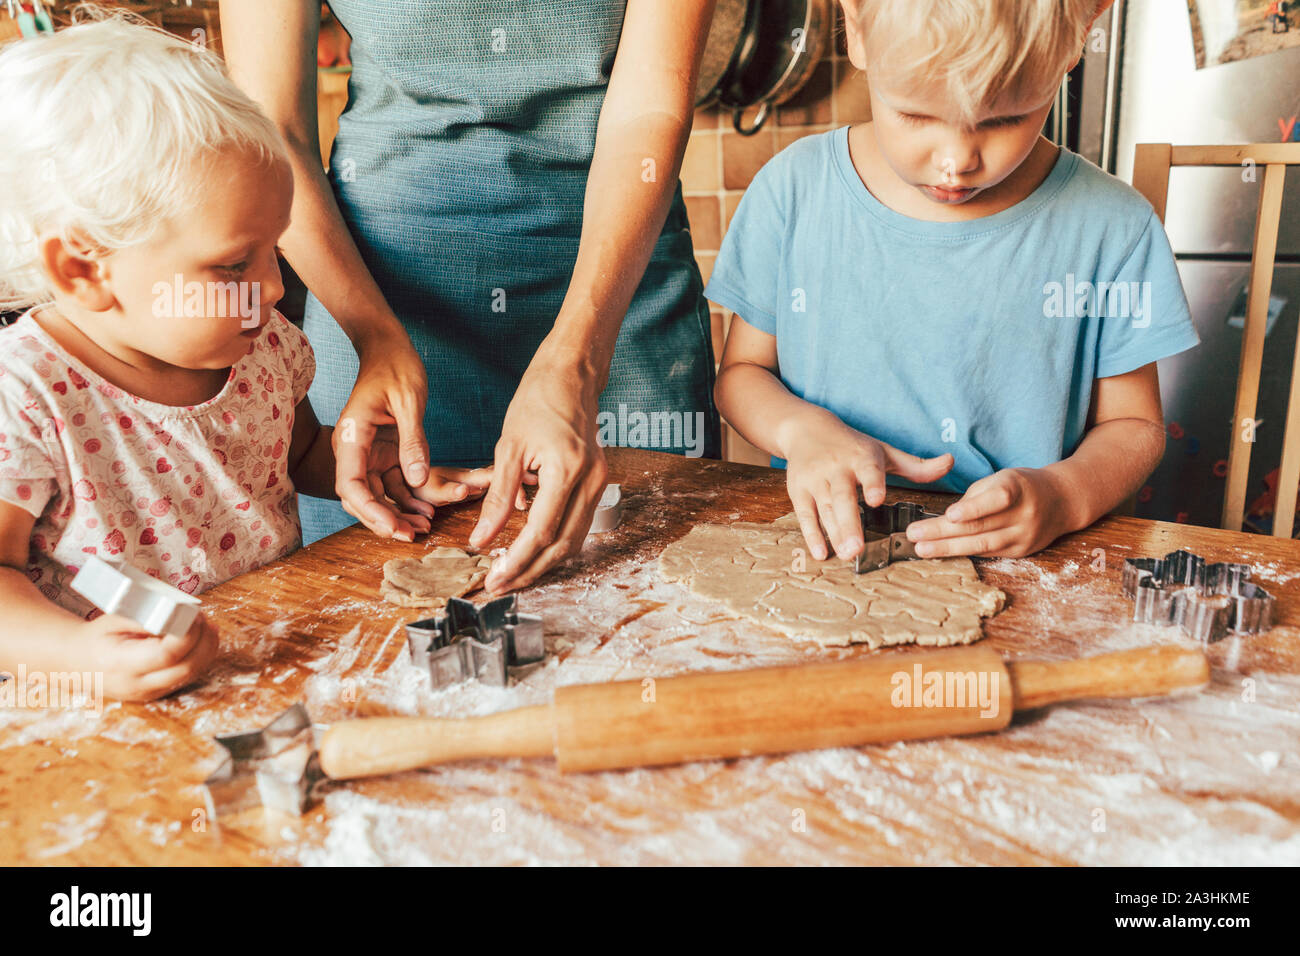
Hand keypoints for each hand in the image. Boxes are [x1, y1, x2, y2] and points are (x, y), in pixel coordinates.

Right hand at [80, 611, 218, 700]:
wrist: (77, 663)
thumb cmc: (97, 637)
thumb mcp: (114, 620)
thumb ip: (146, 618)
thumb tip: (179, 613)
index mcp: (121, 664)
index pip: (167, 654)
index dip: (188, 634)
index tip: (194, 615)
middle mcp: (136, 684)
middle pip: (185, 668)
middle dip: (203, 641)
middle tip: (204, 619)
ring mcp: (148, 693)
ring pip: (191, 675)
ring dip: (206, 650)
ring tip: (207, 627)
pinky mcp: (156, 694)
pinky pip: (186, 678)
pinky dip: (200, 659)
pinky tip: (202, 641)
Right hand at [333, 341, 430, 540]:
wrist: (387, 347)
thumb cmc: (395, 365)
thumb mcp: (409, 401)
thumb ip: (413, 441)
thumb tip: (417, 479)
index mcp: (352, 437)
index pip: (352, 486)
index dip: (371, 512)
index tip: (394, 528)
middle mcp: (355, 449)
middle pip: (363, 498)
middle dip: (385, 520)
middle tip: (413, 536)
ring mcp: (368, 453)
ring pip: (379, 494)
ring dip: (399, 512)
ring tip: (425, 526)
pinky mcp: (383, 453)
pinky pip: (394, 483)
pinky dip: (409, 497)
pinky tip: (429, 509)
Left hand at [469, 346, 606, 593]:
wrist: (572, 375)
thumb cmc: (538, 401)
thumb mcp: (509, 449)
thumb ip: (498, 498)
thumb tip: (482, 538)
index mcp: (567, 470)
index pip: (542, 531)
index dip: (517, 560)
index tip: (494, 578)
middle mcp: (591, 481)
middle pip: (563, 545)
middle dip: (530, 570)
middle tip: (500, 585)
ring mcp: (600, 483)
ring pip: (575, 540)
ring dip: (544, 561)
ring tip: (513, 573)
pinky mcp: (599, 482)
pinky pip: (579, 524)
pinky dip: (556, 542)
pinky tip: (532, 548)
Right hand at [783, 414, 953, 561]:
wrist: (805, 430)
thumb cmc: (851, 445)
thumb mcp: (883, 451)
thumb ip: (916, 465)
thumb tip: (949, 463)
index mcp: (861, 456)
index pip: (868, 469)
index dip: (872, 483)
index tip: (876, 500)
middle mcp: (835, 467)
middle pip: (842, 497)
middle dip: (848, 523)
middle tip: (857, 548)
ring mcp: (814, 480)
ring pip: (824, 509)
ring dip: (834, 534)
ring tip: (846, 555)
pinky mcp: (798, 490)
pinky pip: (804, 514)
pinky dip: (811, 534)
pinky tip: (821, 552)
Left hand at [906, 467, 1075, 557]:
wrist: (1062, 501)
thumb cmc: (1023, 486)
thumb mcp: (1002, 478)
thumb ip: (976, 496)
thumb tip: (947, 517)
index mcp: (1018, 488)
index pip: (996, 499)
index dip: (974, 508)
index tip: (950, 515)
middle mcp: (1024, 514)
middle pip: (981, 526)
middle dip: (943, 532)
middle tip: (914, 535)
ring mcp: (1024, 536)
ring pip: (982, 545)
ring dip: (948, 548)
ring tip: (921, 549)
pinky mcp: (1021, 551)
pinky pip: (988, 552)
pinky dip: (963, 552)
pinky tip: (941, 552)